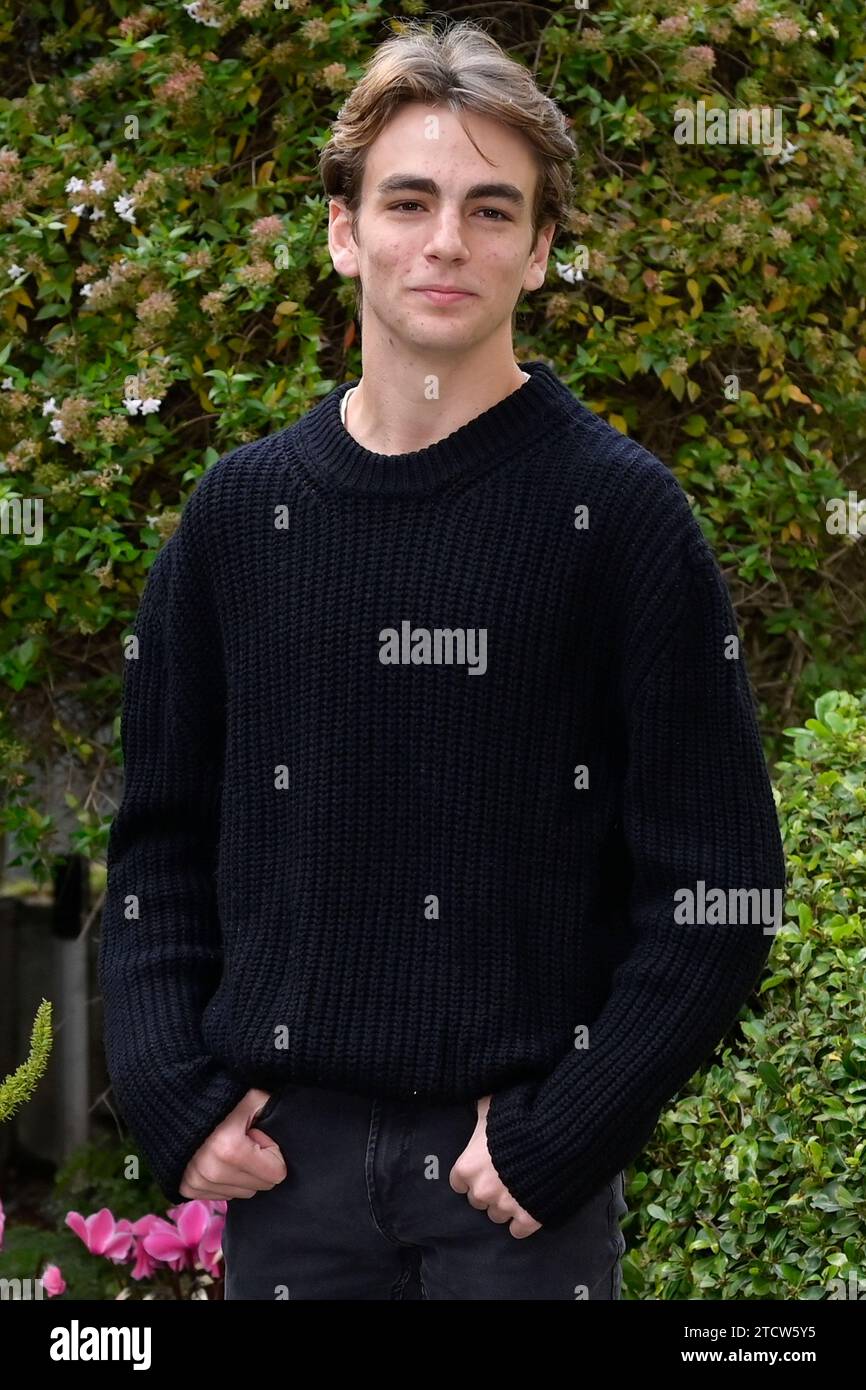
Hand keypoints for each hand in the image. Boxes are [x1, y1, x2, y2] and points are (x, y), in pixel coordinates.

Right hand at [178, 1088, 287, 1199]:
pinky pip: (223, 1196)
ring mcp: (196, 1182)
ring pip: (242, 1194)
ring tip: (230, 1146)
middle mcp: (211, 1171)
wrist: (179, 1100)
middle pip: (259, 1186)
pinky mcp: (186, 1188)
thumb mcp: (255, 1097)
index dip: (271, 1150)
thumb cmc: (224, 1096)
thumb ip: (276, 1114)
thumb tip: (294, 1130)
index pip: (276, 1174)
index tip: (256, 1133)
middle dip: (258, 1164)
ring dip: (242, 1173)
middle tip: (243, 1139)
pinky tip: (218, 1158)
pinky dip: (226, 1179)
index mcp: (231, 1150)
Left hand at [449, 1094, 541, 1238]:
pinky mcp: (527, 1219)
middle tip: (503, 1176)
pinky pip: (517, 1231)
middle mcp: (482, 1191)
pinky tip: (528, 1207)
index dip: (472, 1174)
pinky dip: (522, 1222)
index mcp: (467, 1167)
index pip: (459, 1182)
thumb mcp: (492, 1105)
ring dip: (504, 1205)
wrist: (556, 1137)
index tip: (482, 1168)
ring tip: (517, 1189)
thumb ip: (480, 1110)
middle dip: (488, 1190)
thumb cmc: (518, 1119)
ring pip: (496, 1216)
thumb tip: (474, 1100)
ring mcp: (504, 1207)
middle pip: (478, 1200)